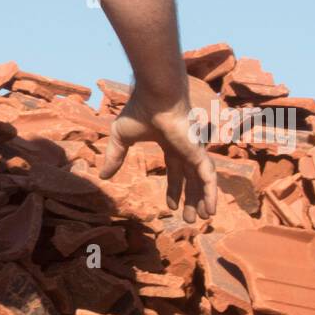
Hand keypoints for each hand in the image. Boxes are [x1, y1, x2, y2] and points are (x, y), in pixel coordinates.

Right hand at [98, 90, 217, 221]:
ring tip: (205, 219)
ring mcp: (194, 150)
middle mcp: (185, 148)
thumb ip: (114, 157)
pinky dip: (211, 194)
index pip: (175, 169)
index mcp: (169, 142)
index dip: (174, 188)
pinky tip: (211, 210)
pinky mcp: (199, 152)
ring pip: (203, 181)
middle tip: (190, 219)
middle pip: (190, 179)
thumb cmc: (139, 110)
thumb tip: (102, 176)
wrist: (156, 96)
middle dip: (191, 199)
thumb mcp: (120, 138)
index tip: (172, 205)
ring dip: (204, 200)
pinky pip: (209, 177)